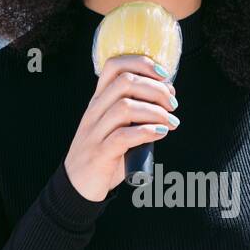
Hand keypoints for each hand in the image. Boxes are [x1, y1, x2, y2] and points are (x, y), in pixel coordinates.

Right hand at [64, 55, 178, 200]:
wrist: (77, 186)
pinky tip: (161, 134)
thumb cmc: (103, 155)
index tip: (164, 76)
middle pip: (125, 83)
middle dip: (155, 89)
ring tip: (170, 122)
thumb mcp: (115, 127)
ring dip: (155, 112)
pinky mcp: (100, 154)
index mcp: (98, 101)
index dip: (142, 63)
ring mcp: (95, 132)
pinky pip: (123, 136)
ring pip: (125, 107)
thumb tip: (167, 99)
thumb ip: (135, 112)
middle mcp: (95, 112)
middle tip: (172, 104)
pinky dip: (147, 132)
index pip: (114, 66)